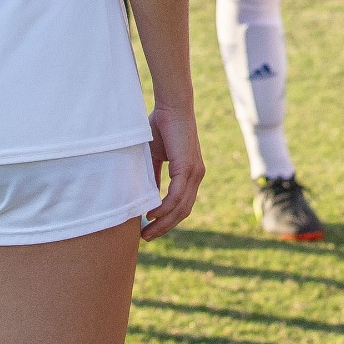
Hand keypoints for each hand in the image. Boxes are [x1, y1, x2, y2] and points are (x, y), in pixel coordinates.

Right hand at [144, 102, 203, 239]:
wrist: (171, 106)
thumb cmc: (162, 128)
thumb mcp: (155, 158)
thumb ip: (153, 177)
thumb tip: (146, 198)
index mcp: (191, 174)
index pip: (183, 205)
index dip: (168, 220)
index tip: (152, 230)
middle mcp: (196, 175)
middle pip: (184, 211)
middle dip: (165, 227)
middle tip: (147, 237)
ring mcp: (194, 172)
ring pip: (181, 207)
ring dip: (163, 222)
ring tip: (147, 231)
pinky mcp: (187, 167)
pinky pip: (177, 195)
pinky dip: (164, 207)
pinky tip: (151, 214)